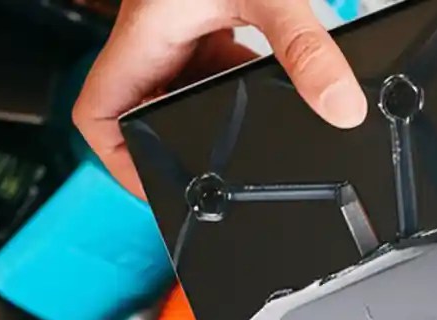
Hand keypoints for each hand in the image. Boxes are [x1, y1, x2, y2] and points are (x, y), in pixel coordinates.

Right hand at [74, 0, 367, 196]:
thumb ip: (306, 48)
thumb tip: (339, 106)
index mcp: (145, 36)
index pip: (97, 116)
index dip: (117, 161)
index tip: (155, 184)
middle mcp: (157, 39)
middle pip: (148, 112)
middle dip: (186, 140)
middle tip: (229, 167)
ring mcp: (183, 29)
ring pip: (188, 89)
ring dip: (224, 109)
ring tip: (261, 128)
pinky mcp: (210, 19)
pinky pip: (217, 63)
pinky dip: (247, 79)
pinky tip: (281, 80)